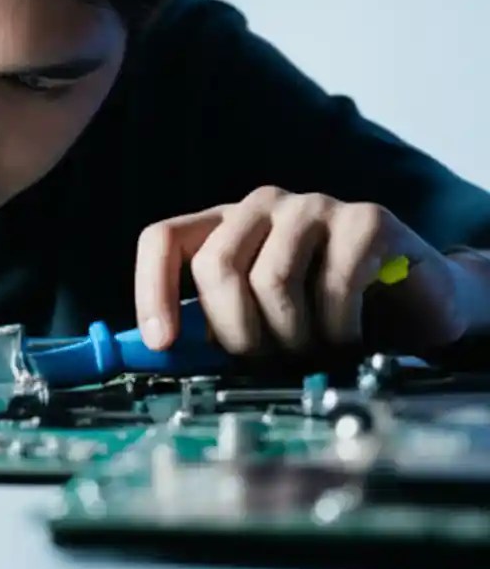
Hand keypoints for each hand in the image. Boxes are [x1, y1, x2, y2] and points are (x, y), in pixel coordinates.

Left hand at [134, 185, 470, 355]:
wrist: (415, 307)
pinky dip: (337, 330)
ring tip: (310, 353)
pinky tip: (348, 339)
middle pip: (216, 266)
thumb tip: (162, 354)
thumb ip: (211, 331)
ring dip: (290, 337)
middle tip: (263, 362)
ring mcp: (314, 207)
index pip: (163, 239)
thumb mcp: (258, 324)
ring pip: (272, 280)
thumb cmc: (323, 317)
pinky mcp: (366, 220)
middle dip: (235, 332)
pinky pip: (333, 285)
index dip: (153, 290)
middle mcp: (261, 206)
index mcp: (222, 226)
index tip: (163, 343)